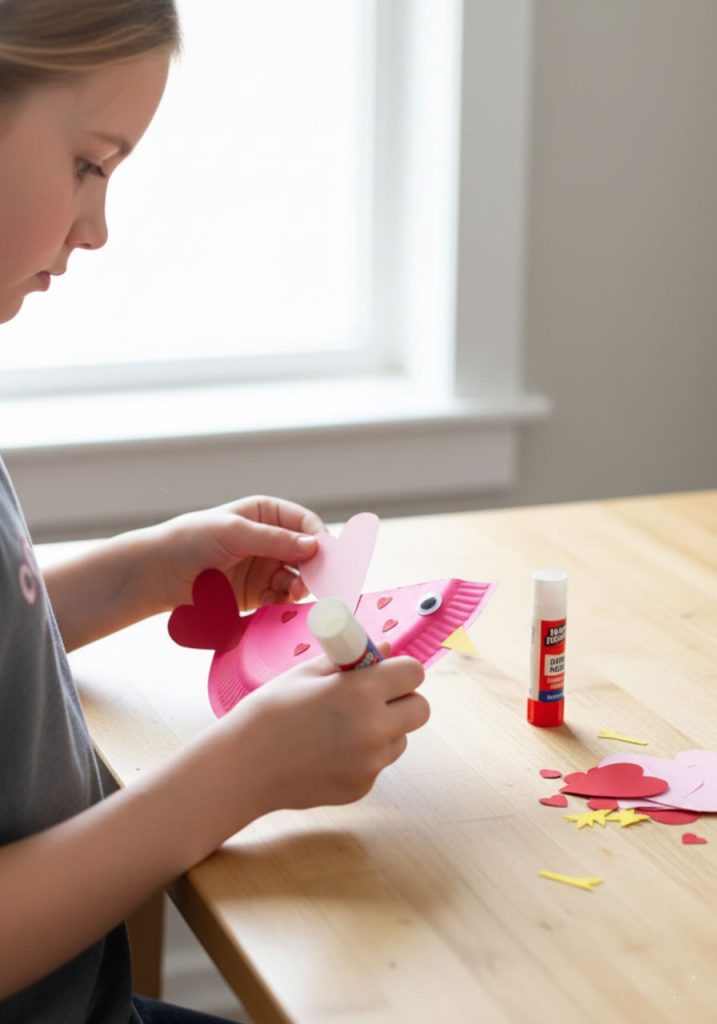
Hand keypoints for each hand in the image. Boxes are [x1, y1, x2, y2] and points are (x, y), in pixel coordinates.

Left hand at [148, 495, 325, 612]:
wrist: (159, 572)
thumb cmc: (191, 539)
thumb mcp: (234, 531)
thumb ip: (274, 539)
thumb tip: (313, 546)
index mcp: (267, 514)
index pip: (305, 523)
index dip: (320, 539)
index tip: (330, 557)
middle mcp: (270, 540)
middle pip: (307, 554)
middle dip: (315, 567)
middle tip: (320, 582)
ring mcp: (264, 568)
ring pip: (297, 578)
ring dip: (299, 586)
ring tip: (293, 593)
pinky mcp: (256, 594)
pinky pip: (280, 598)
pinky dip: (282, 602)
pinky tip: (274, 603)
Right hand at [219, 645, 429, 813]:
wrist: (243, 768)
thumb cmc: (270, 712)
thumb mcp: (307, 673)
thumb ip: (352, 659)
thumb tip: (386, 648)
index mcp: (361, 692)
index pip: (413, 673)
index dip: (400, 669)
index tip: (384, 671)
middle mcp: (374, 729)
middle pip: (420, 709)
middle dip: (403, 699)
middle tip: (374, 698)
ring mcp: (370, 763)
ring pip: (400, 738)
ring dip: (385, 728)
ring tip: (344, 726)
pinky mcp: (362, 787)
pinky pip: (378, 763)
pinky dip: (365, 755)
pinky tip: (330, 751)